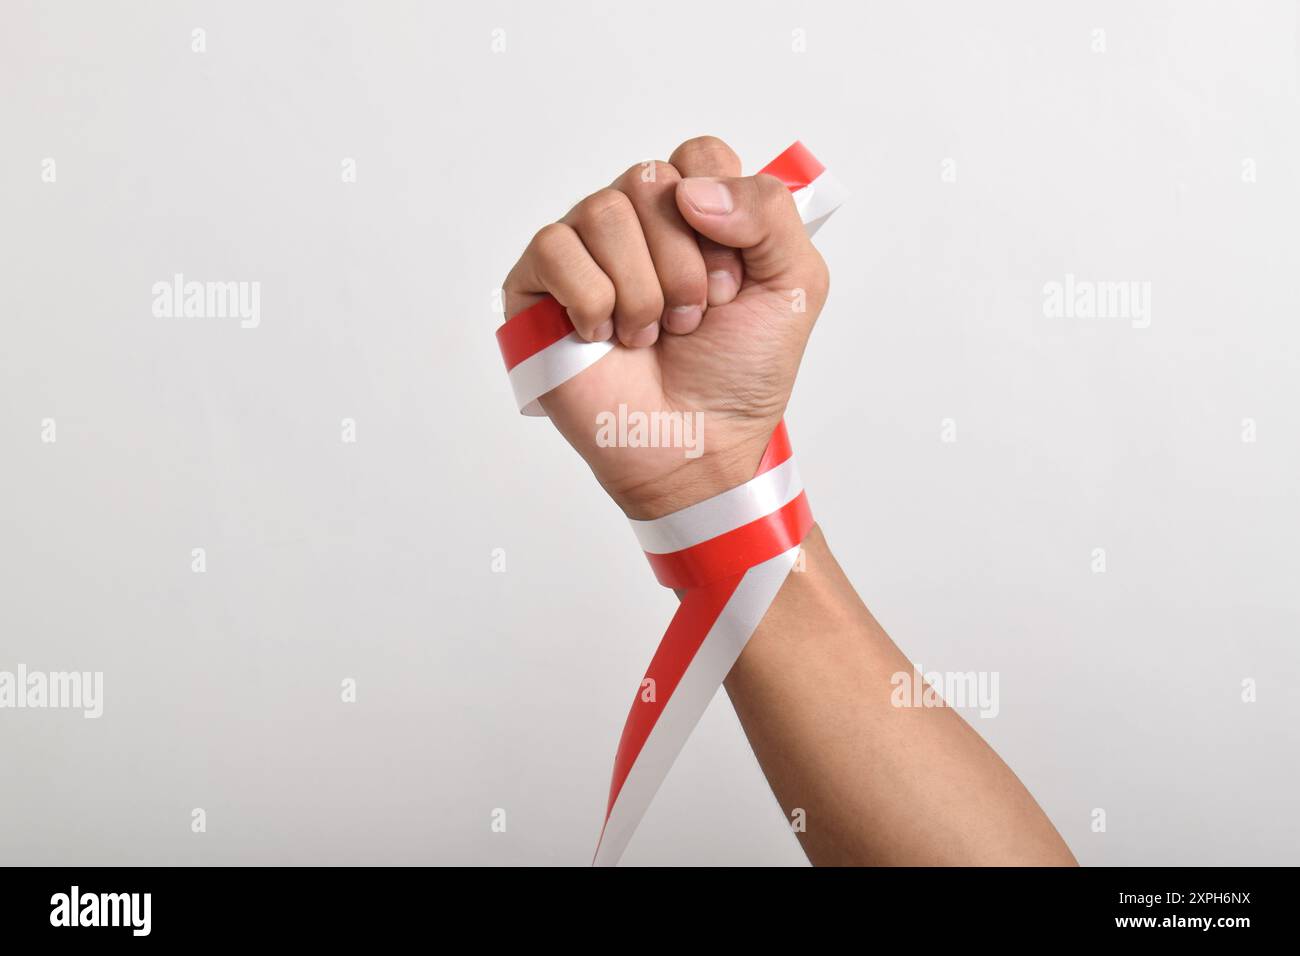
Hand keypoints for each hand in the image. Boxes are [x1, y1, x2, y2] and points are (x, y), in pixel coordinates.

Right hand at [502, 136, 828, 518]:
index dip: (722, 217)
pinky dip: (591, 300)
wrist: (697, 445)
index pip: (698, 156)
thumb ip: (769, 210)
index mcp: (696, 211)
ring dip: (642, 290)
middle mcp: (637, 223)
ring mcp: (585, 252)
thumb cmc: (740, 373)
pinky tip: (603, 336)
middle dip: (685, 263)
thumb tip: (688, 191)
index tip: (733, 283)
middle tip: (692, 319)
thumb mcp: (795, 282)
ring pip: (603, 212)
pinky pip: (554, 248)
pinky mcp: (537, 286)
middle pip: (651, 180)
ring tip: (650, 335)